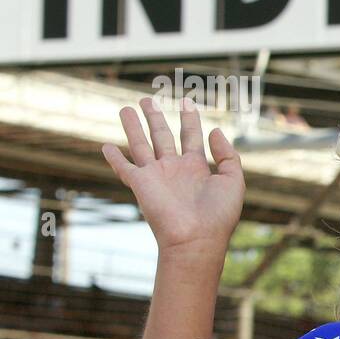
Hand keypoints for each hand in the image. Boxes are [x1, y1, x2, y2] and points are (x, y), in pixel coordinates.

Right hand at [101, 95, 243, 259]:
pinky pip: (124, 168)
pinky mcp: (140, 184)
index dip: (189, 119)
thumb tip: (215, 130)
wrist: (196, 238)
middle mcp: (174, 169)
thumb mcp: (233, 180)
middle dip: (155, 117)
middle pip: (162, 136)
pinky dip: (114, 158)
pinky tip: (106, 146)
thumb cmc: (218, 214)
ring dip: (133, 127)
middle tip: (148, 99)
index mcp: (196, 167)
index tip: (187, 102)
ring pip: (141, 144)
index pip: (191, 136)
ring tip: (126, 108)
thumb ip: (227, 154)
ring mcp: (156, 176)